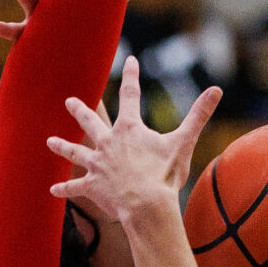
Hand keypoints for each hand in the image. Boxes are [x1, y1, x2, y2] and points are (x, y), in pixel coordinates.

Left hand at [48, 56, 216, 220]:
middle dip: (79, 110)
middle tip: (69, 101)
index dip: (131, 76)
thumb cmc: (165, 175)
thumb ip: (199, 115)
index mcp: (129, 129)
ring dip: (62, 146)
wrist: (146, 205)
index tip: (129, 60)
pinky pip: (74, 188)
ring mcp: (97, 164)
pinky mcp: (92, 186)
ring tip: (50, 141)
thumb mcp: (183, 142)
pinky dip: (64, 190)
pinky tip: (52, 190)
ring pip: (74, 152)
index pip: (130, 95)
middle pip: (91, 122)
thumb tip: (217, 90)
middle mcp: (108, 143)